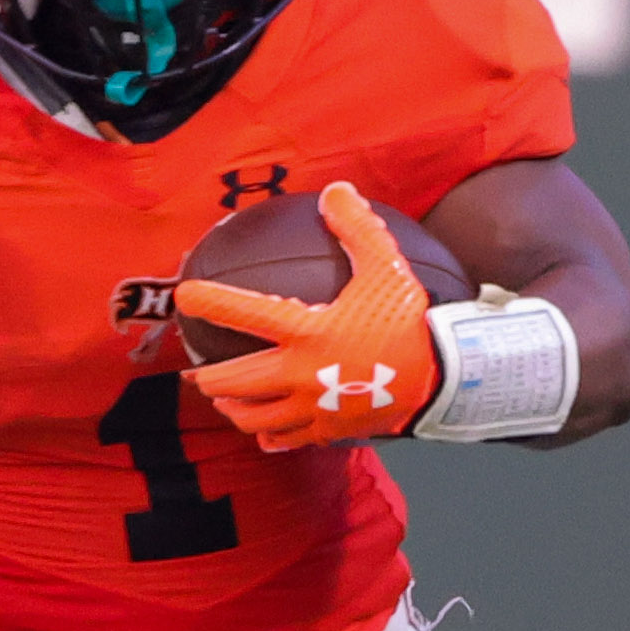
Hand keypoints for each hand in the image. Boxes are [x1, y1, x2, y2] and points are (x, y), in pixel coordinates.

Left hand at [173, 183, 436, 451]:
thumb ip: (358, 230)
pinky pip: (284, 439)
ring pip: (251, 417)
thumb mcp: (387, 269)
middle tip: (198, 373)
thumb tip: (335, 191)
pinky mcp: (325, 430)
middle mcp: (300, 374)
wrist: (445, 376)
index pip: (246, 313)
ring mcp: (311, 407)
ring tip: (225, 400)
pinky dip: (269, 435)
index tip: (184, 295)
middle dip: (208, 379)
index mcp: (308, 332)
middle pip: (233, 382)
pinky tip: (264, 431)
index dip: (210, 302)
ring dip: (232, 408)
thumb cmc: (409, 320)